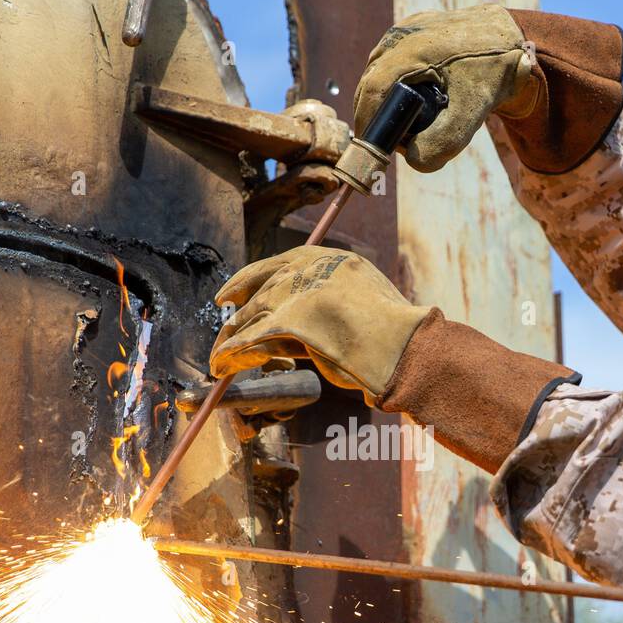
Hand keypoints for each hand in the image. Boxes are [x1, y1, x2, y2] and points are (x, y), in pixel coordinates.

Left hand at [209, 247, 430, 405]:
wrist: (403, 346)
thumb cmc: (395, 333)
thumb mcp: (364, 298)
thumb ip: (334, 297)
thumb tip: (309, 316)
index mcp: (328, 258)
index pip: (279, 262)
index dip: (251, 278)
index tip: (235, 291)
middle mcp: (309, 269)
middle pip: (260, 285)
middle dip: (236, 303)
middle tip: (223, 315)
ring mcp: (297, 293)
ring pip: (251, 314)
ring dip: (230, 337)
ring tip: (219, 357)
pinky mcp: (287, 322)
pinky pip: (250, 339)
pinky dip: (232, 354)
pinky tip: (222, 364)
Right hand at [353, 3, 539, 172]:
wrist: (512, 40)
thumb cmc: (492, 75)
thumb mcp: (471, 114)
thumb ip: (442, 143)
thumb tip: (411, 159)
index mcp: (413, 49)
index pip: (373, 90)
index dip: (369, 122)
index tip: (375, 148)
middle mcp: (403, 34)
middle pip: (371, 82)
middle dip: (376, 116)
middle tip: (393, 143)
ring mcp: (403, 29)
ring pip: (377, 73)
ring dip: (383, 101)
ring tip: (405, 125)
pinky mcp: (408, 30)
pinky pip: (388, 63)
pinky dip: (393, 85)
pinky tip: (411, 101)